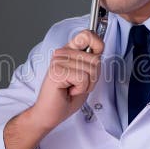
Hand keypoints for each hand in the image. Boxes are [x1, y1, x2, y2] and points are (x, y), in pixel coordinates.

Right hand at [4, 30, 102, 148]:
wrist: (50, 113)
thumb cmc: (66, 97)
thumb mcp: (85, 76)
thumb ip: (91, 61)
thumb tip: (99, 50)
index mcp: (69, 51)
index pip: (87, 34)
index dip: (97, 44)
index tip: (95, 55)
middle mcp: (62, 52)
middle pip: (96, 58)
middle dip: (93, 77)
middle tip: (78, 85)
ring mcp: (58, 60)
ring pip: (91, 69)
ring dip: (86, 85)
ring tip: (72, 88)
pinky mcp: (57, 71)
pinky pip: (83, 78)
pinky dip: (80, 89)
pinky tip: (68, 90)